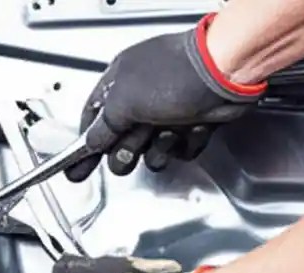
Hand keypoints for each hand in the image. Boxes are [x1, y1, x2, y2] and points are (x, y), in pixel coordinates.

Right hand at [66, 13, 266, 182]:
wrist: (225, 74)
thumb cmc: (176, 75)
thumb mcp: (124, 102)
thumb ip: (103, 127)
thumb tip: (90, 143)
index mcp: (122, 81)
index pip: (94, 117)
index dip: (87, 143)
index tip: (78, 167)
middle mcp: (144, 95)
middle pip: (122, 138)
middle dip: (125, 151)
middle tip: (129, 155)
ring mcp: (170, 109)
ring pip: (151, 148)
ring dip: (158, 150)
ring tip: (167, 137)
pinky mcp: (193, 123)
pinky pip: (179, 148)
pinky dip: (184, 145)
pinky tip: (191, 131)